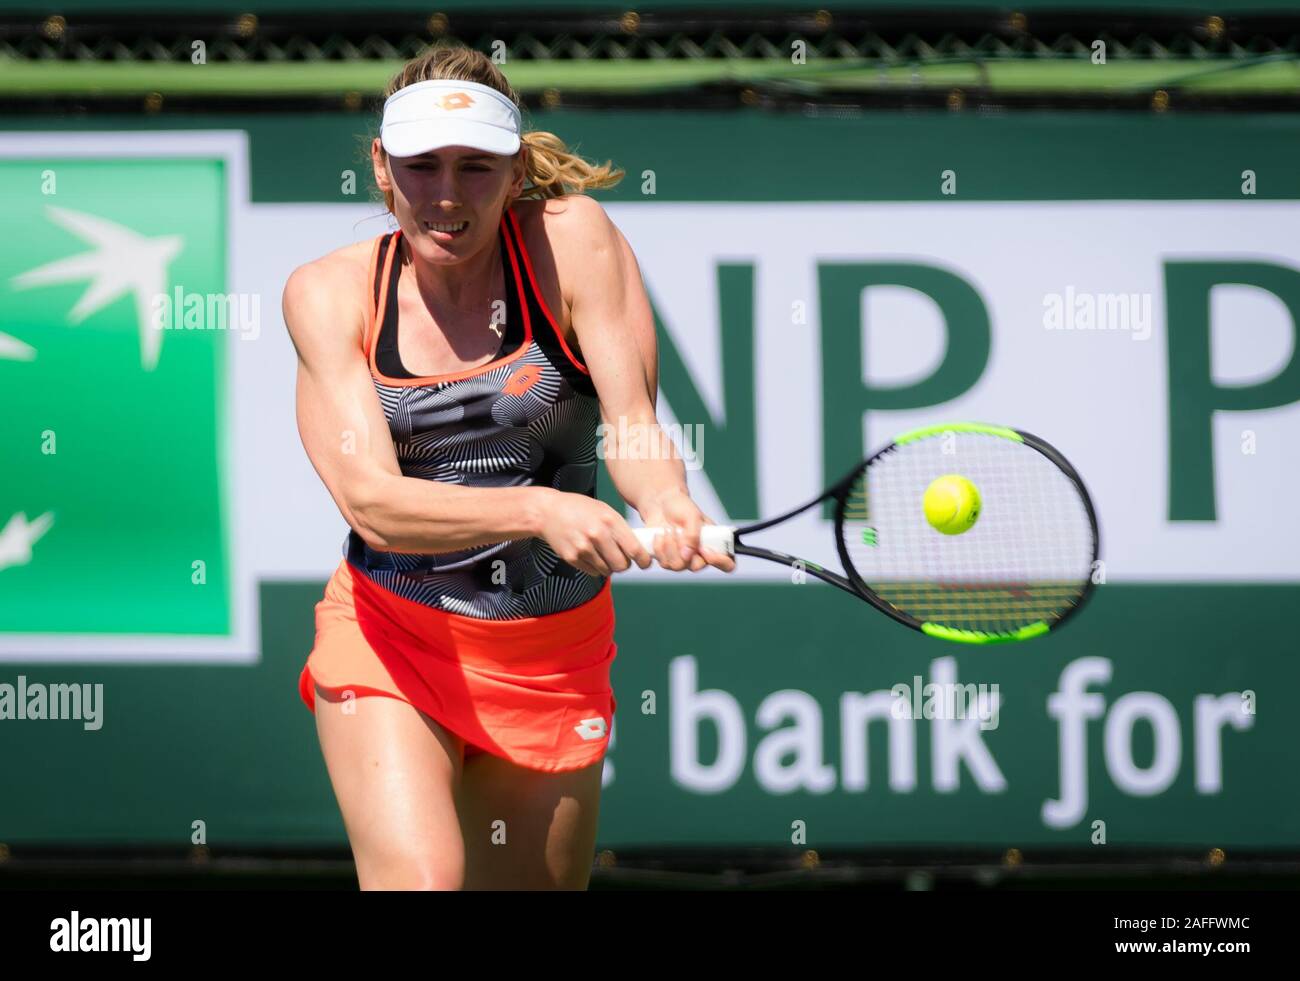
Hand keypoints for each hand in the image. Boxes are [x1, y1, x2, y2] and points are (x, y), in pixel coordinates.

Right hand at [536, 489, 651, 577]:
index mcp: (610, 520)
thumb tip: (639, 548)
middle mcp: (597, 535)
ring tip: (602, 553)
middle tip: (621, 558)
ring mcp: (583, 548)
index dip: (643, 560)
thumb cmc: (580, 509)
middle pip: (622, 565)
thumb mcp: (604, 510)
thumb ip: (620, 528)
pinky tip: (589, 553)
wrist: (548, 512)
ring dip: (609, 566)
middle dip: (624, 564)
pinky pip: (593, 572)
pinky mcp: (572, 557)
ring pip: (608, 571)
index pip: (634, 549)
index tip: (644, 563)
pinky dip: (595, 567)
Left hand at [636, 488, 736, 573]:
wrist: (661, 504)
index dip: (719, 561)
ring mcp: (684, 559)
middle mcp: (701, 554)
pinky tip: (659, 534)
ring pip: (678, 566)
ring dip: (670, 546)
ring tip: (668, 530)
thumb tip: (687, 555)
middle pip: (697, 567)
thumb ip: (693, 535)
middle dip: (683, 547)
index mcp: (714, 543)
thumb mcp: (691, 515)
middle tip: (678, 531)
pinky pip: (664, 563)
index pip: (728, 563)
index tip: (705, 548)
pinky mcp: (668, 560)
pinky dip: (659, 547)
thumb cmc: (681, 507)